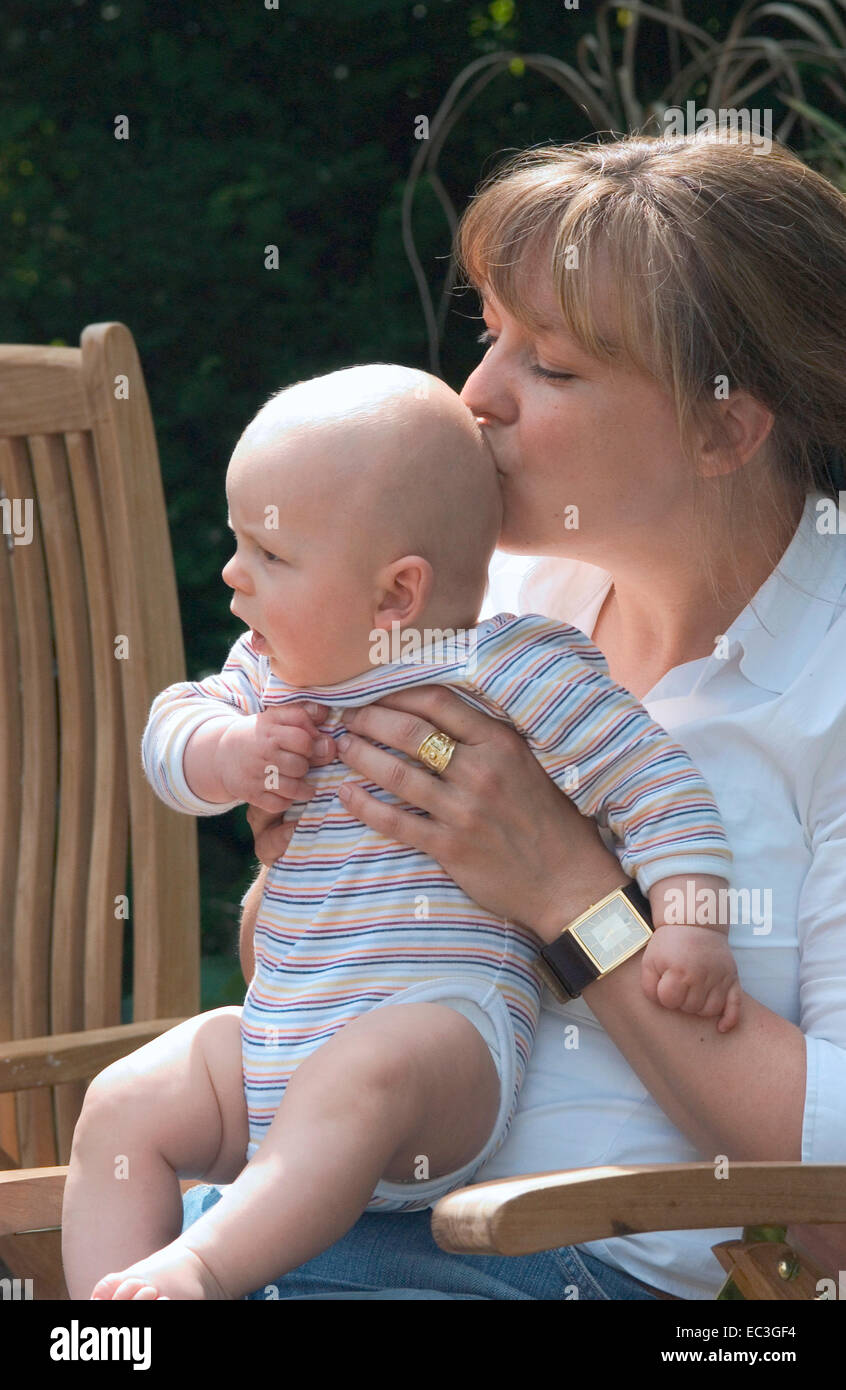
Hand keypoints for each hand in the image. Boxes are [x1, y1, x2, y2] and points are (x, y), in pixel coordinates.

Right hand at [216, 703, 334, 813]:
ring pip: (294, 789)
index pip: (304, 741)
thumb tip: (324, 713)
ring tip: (302, 783)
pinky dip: (286, 801)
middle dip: (305, 767)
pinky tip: (285, 793)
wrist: (221, 754)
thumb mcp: (274, 717)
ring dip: (302, 788)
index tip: (305, 748)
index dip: (310, 745)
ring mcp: (255, 776)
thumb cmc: (258, 735)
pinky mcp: (250, 795)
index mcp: (269, 731)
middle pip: (301, 766)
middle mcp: (262, 754)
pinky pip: (279, 804)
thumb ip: (300, 715)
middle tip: (298, 765)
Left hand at [333, 685, 625, 938]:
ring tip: (342, 747)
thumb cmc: (548, 820)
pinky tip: (346, 795)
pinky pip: (395, 822)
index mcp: (501, 743)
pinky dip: (364, 807)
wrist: (567, 881)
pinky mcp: (450, 847)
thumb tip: (440, 713)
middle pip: (409, 732)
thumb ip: (487, 739)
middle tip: (348, 716)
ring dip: (361, 756)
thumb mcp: (527, 764)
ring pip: (396, 774)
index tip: (375, 691)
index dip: (398, 693)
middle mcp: (480, 771)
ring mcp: (463, 810)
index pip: (438, 702)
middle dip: (370, 719)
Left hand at [640, 924, 742, 1032]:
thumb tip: (660, 1003)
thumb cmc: (669, 943)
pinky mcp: (733, 978)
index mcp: (679, 970)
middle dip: (681, 1001)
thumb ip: (648, 985)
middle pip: (690, 1008)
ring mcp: (720, 977)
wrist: (695, 922)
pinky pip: (735, 1005)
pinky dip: (730, 1019)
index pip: (669, 1001)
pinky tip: (721, 1028)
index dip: (664, 996)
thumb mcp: (650, 960)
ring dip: (699, 1007)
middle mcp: (702, 976)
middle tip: (679, 986)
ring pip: (710, 1010)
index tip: (664, 984)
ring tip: (693, 993)